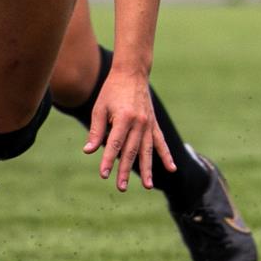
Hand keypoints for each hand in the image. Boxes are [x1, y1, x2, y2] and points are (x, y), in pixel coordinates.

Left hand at [82, 66, 177, 191]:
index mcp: (124, 118)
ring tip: (147, 186)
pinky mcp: (154, 124)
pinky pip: (160, 142)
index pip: (114, 144)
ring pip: (147, 150)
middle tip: (120, 187)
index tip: (104, 175)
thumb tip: (88, 151)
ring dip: (147, 169)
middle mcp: (139, 122)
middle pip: (131, 151)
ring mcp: (149, 123)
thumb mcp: (100, 108)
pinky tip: (171, 169)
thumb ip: (96, 131)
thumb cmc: (112, 91)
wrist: (132, 73)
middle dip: (125, 170)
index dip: (108, 160)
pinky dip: (166, 155)